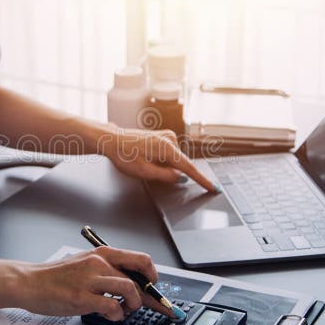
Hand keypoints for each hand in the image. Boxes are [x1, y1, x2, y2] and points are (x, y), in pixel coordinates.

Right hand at [19, 246, 173, 320]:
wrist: (30, 282)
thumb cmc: (56, 276)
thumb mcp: (84, 263)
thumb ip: (107, 269)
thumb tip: (131, 283)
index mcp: (101, 253)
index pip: (140, 259)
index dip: (153, 276)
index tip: (156, 288)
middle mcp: (99, 263)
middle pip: (139, 276)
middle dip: (148, 295)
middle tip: (147, 305)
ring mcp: (91, 280)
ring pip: (130, 289)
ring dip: (133, 305)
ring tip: (124, 310)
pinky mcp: (82, 297)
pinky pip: (112, 306)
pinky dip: (117, 314)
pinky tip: (109, 315)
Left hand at [101, 128, 218, 192]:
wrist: (111, 140)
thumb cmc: (123, 154)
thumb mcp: (144, 172)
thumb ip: (166, 176)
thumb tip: (181, 177)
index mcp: (167, 147)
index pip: (189, 168)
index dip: (202, 180)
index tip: (214, 188)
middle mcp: (170, 139)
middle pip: (180, 164)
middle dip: (170, 172)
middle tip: (148, 169)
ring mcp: (166, 136)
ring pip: (174, 160)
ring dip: (164, 166)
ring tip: (143, 161)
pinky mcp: (162, 136)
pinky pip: (169, 154)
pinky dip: (161, 160)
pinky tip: (146, 157)